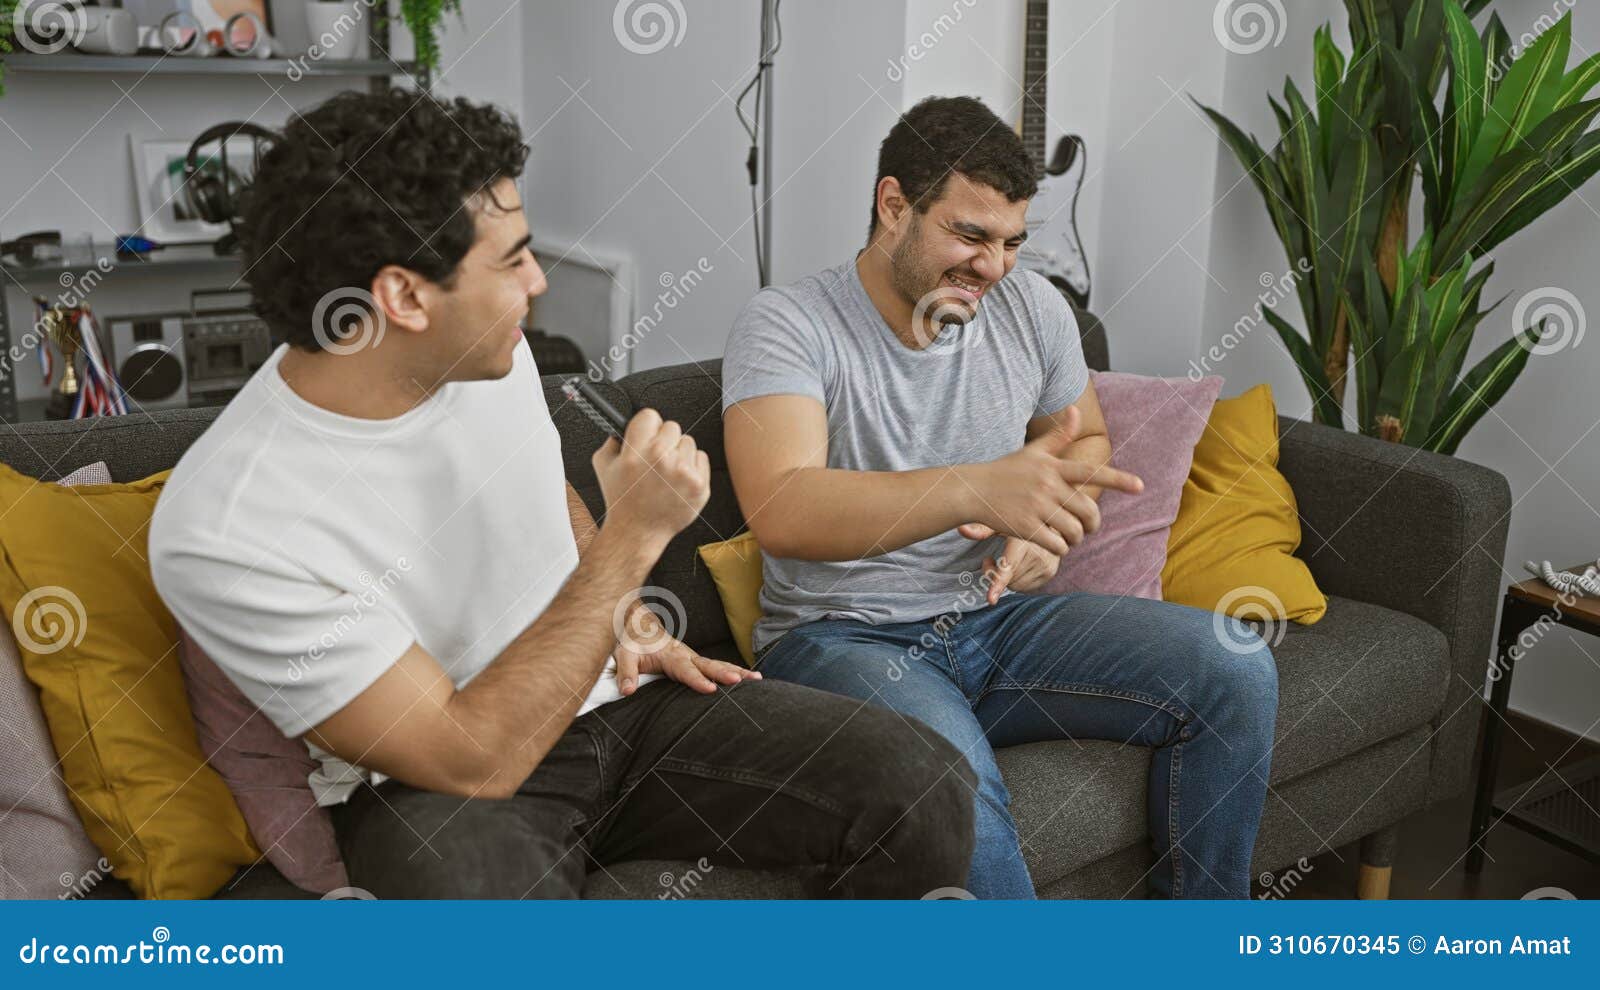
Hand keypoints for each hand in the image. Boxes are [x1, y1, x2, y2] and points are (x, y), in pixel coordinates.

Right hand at [591, 408, 710, 548]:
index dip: (647, 426)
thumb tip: (622, 427)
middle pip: (672, 426)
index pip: (650, 415)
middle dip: (664, 440)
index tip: (646, 435)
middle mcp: (660, 459)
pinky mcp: (699, 484)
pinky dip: (692, 466)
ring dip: (679, 453)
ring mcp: (682, 472)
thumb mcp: (604, 467)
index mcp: (636, 452)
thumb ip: (612, 441)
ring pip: (688, 441)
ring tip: (666, 473)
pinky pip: (701, 457)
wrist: (638, 531)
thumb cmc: (622, 501)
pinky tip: (677, 481)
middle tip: (655, 460)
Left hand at [613, 601, 759, 694]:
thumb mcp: (623, 655)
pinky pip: (718, 667)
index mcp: (670, 655)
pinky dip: (736, 671)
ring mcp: (694, 658)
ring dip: (737, 671)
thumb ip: (625, 672)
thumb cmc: (632, 643)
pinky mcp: (697, 662)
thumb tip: (627, 691)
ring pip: (719, 664)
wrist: (640, 627)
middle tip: (739, 681)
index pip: (685, 670)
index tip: (710, 689)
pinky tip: (751, 679)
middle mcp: (686, 655)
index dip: (697, 680)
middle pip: (709, 665)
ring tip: (757, 680)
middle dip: (724, 673)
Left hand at [958, 524, 1060, 602]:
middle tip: (991, 559)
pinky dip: (1018, 580)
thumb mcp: (1000, 521)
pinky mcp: (1050, 573)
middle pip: (1007, 580)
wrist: (1048, 521)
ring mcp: (1046, 564)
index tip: (991, 599)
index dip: (997, 583)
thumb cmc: (1018, 520)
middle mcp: (1038, 553)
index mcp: (1022, 540)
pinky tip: (1018, 565)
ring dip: (1007, 578)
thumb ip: (981, 529)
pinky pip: (1026, 587)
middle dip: (995, 573)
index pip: (1008, 566)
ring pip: (1015, 586)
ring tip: (1006, 560)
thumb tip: (961, 529)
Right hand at [961, 405, 1141, 556]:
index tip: (1140, 486)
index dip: (1118, 480)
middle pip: (1087, 511)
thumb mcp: (1033, 452)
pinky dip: (1060, 547)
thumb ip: (1059, 435)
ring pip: (1074, 532)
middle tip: (1089, 527)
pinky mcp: (1026, 528)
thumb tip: (1076, 409)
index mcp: (1053, 467)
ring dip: (1076, 538)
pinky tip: (1053, 542)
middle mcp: (1048, 486)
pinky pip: (1057, 545)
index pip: (1091, 473)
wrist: (973, 490)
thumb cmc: (1006, 470)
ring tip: (1069, 536)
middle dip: (1093, 524)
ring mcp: (1037, 508)